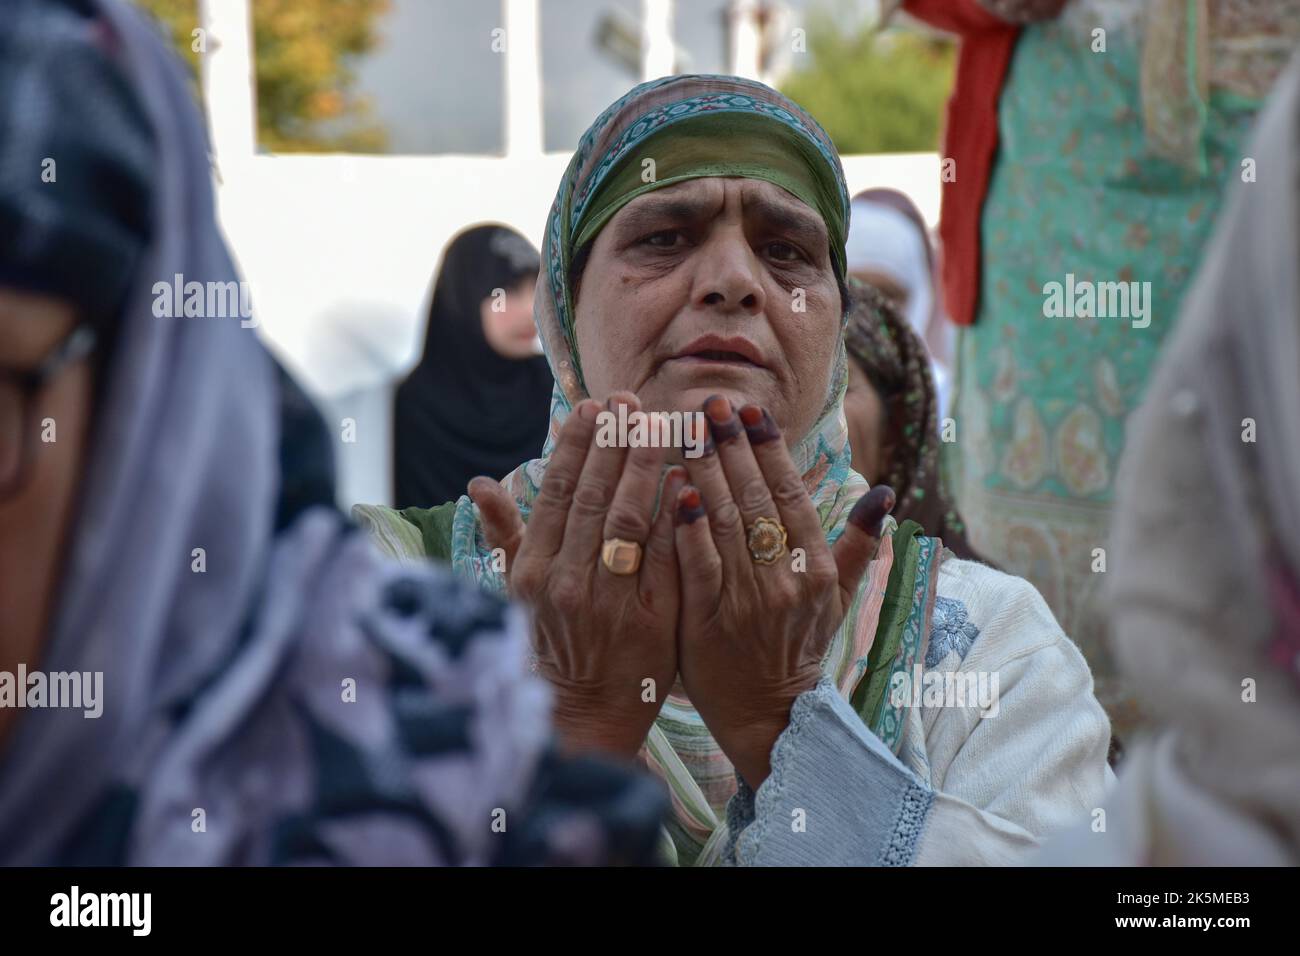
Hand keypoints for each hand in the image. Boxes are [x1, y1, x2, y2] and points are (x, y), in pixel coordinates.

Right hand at [470, 392, 686, 758]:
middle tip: (632, 400)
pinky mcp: (653, 618)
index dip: (577, 446)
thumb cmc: (551, 641)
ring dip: (648, 466)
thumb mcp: (518, 589)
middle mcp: (568, 581)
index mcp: (534, 569)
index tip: (592, 406)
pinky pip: (667, 556)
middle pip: (597, 497)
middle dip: (616, 443)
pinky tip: (689, 479)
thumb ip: (506, 533)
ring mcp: (611, 600)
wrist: (583, 710)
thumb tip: (478, 482)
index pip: (558, 492)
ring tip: (663, 425)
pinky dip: (677, 515)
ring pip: (632, 519)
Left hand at [672, 395, 893, 785]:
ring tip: (688, 430)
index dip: (770, 449)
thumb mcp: (839, 596)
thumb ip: (858, 542)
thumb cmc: (799, 644)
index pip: (792, 494)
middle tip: (711, 402)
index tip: (751, 410)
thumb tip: (884, 491)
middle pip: (756, 499)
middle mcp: (786, 580)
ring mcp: (747, 600)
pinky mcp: (709, 620)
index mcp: (817, 567)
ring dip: (706, 472)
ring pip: (725, 523)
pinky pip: (698, 563)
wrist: (768, 711)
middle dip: (733, 447)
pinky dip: (687, 525)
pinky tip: (674, 488)